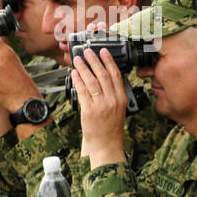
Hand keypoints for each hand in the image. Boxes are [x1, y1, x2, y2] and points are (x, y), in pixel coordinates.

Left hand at [73, 47, 126, 164]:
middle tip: (87, 51)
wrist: (106, 144)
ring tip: (77, 60)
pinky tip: (74, 74)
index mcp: (122, 99)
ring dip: (83, 68)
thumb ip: (113, 94)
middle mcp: (113, 101)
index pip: (116, 75)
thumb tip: (102, 77)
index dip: (109, 61)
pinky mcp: (89, 111)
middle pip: (103, 75)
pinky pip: (82, 92)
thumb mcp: (118, 109)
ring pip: (91, 81)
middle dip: (94, 61)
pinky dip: (78, 81)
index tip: (103, 51)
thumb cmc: (111, 128)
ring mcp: (101, 105)